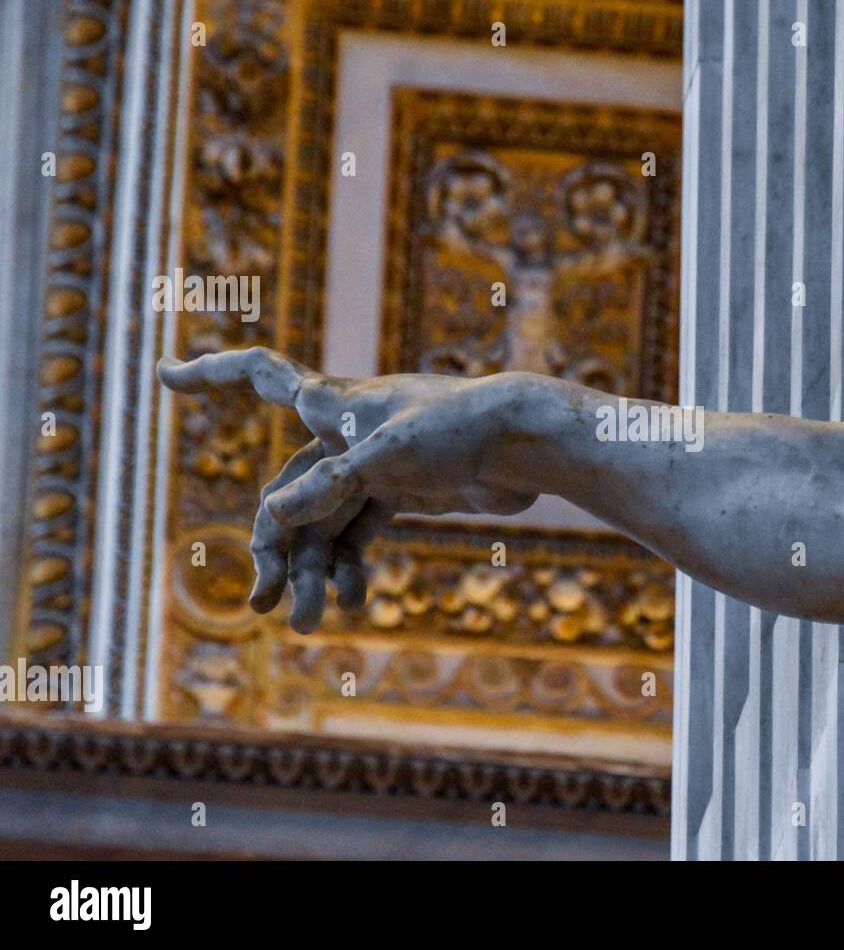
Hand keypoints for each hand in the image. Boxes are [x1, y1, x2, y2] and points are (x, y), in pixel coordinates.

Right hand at [158, 347, 537, 630]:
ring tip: (306, 623)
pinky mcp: (404, 492)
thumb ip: (331, 484)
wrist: (527, 445)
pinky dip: (349, 564)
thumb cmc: (459, 429)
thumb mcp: (388, 456)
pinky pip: (358, 532)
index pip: (261, 376)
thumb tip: (275, 513)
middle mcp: (345, 431)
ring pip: (324, 522)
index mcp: (333, 403)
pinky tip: (350, 599)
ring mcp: (373, 464)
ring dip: (312, 570)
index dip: (211, 374)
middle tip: (266, 605)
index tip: (163, 373)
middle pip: (289, 491)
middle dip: (275, 548)